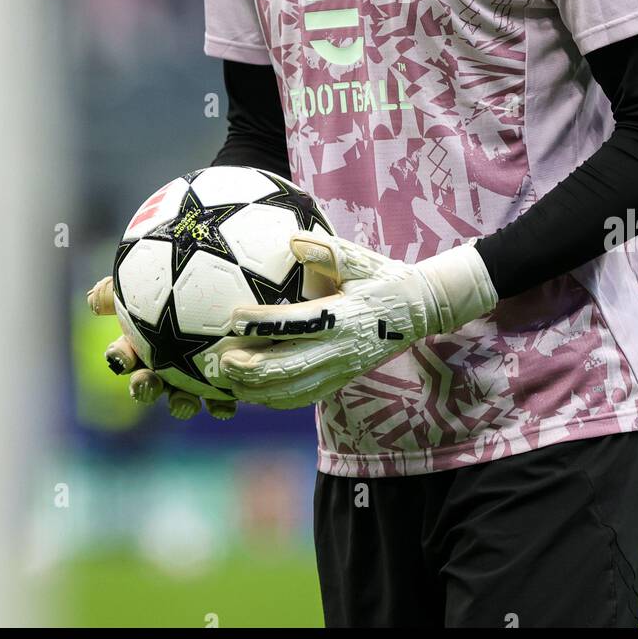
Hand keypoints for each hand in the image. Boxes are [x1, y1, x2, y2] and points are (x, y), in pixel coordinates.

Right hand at [86, 275, 236, 421]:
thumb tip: (92, 300)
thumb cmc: (190, 278)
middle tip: (147, 382)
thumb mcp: (157, 276)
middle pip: (147, 382)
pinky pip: (219, 401)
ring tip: (184, 403)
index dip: (119, 356)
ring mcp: (193, 377)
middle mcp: (166, 363)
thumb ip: (126, 287)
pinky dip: (219, 406)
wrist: (235, 283)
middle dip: (143, 387)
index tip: (122, 356)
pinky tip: (225, 404)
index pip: (124, 352)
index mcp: (146, 340)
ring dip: (178, 404)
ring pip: (180, 398)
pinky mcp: (223, 383)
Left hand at [218, 232, 496, 409]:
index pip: (295, 323)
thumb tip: (292, 240)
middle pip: (287, 368)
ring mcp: (340, 370)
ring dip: (256, 389)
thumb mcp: (360, 259)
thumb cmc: (381, 278)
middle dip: (250, 367)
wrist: (417, 311)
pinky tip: (251, 392)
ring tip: (225, 381)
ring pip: (291, 391)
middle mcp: (339, 349)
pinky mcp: (340, 381)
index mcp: (341, 317)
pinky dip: (274, 398)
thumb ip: (327, 250)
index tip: (234, 317)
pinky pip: (303, 398)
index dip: (262, 323)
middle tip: (220, 359)